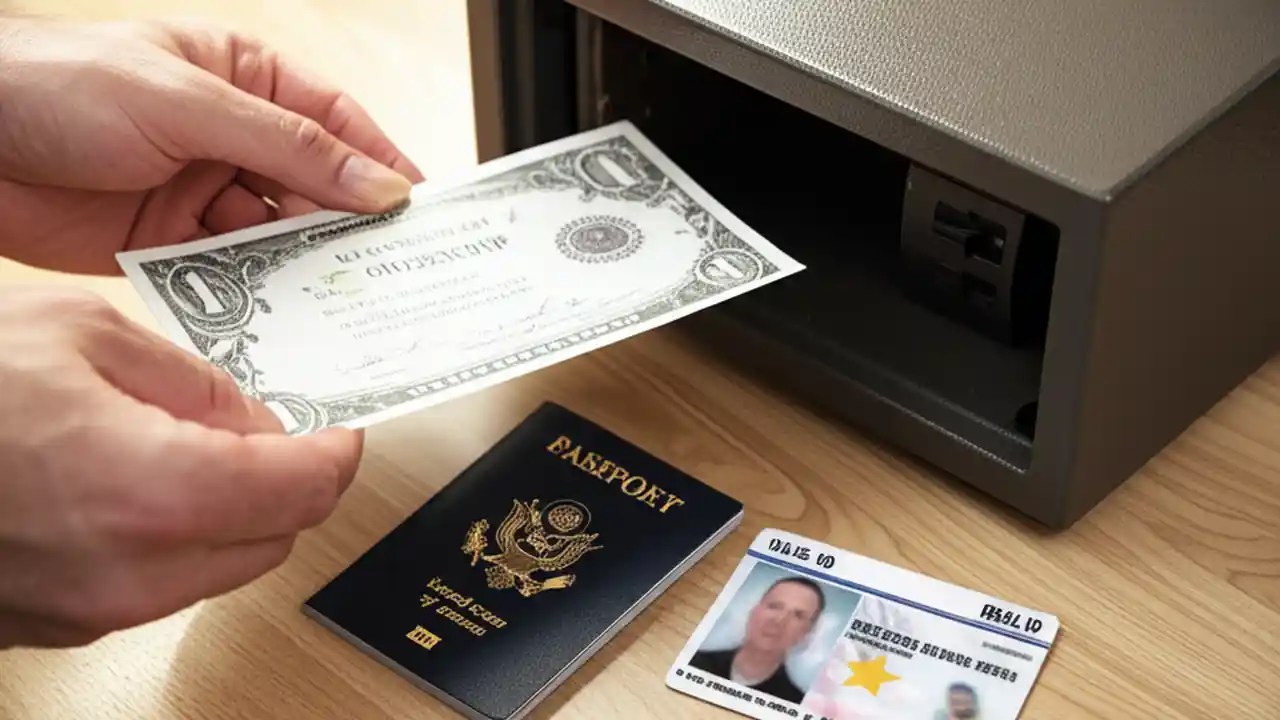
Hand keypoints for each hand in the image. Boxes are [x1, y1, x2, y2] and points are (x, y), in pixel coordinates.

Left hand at [0, 16, 423, 273]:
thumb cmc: (58, 84)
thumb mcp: (188, 103)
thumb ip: (289, 147)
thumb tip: (378, 183)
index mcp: (244, 78)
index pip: (336, 122)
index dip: (382, 164)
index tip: (422, 208)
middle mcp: (231, 136)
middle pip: (316, 186)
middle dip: (351, 224)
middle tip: (391, 267)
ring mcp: (201, 191)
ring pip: (278, 234)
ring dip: (306, 263)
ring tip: (344, 296)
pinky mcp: (168, 243)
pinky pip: (229, 272)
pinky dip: (255, 292)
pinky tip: (281, 310)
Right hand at [0, 286, 362, 647]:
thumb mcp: (81, 335)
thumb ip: (191, 381)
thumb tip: (258, 414)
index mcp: (152, 490)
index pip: (304, 489)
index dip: (339, 451)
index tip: (345, 426)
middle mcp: (133, 571)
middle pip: (276, 537)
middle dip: (292, 481)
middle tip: (282, 427)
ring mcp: (95, 610)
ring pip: (223, 566)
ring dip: (239, 511)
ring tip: (208, 447)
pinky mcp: (63, 623)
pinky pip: (160, 583)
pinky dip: (180, 536)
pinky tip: (150, 483)